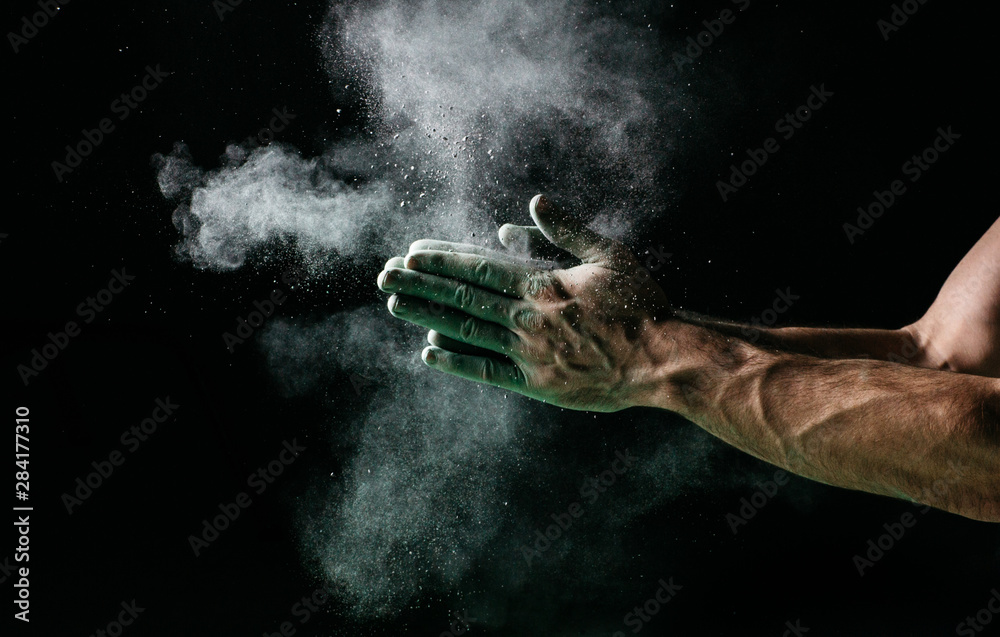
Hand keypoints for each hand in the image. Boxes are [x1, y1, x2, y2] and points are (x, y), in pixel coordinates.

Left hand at [377, 195, 671, 411]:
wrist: (662, 360)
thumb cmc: (640, 305)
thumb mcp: (609, 255)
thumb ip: (566, 230)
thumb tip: (531, 204)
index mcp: (543, 285)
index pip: (479, 269)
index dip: (442, 260)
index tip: (411, 253)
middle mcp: (528, 319)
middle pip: (462, 298)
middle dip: (422, 285)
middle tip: (385, 275)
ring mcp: (529, 354)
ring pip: (466, 331)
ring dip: (427, 316)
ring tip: (394, 304)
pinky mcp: (536, 384)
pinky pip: (486, 372)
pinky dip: (456, 361)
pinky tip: (428, 352)